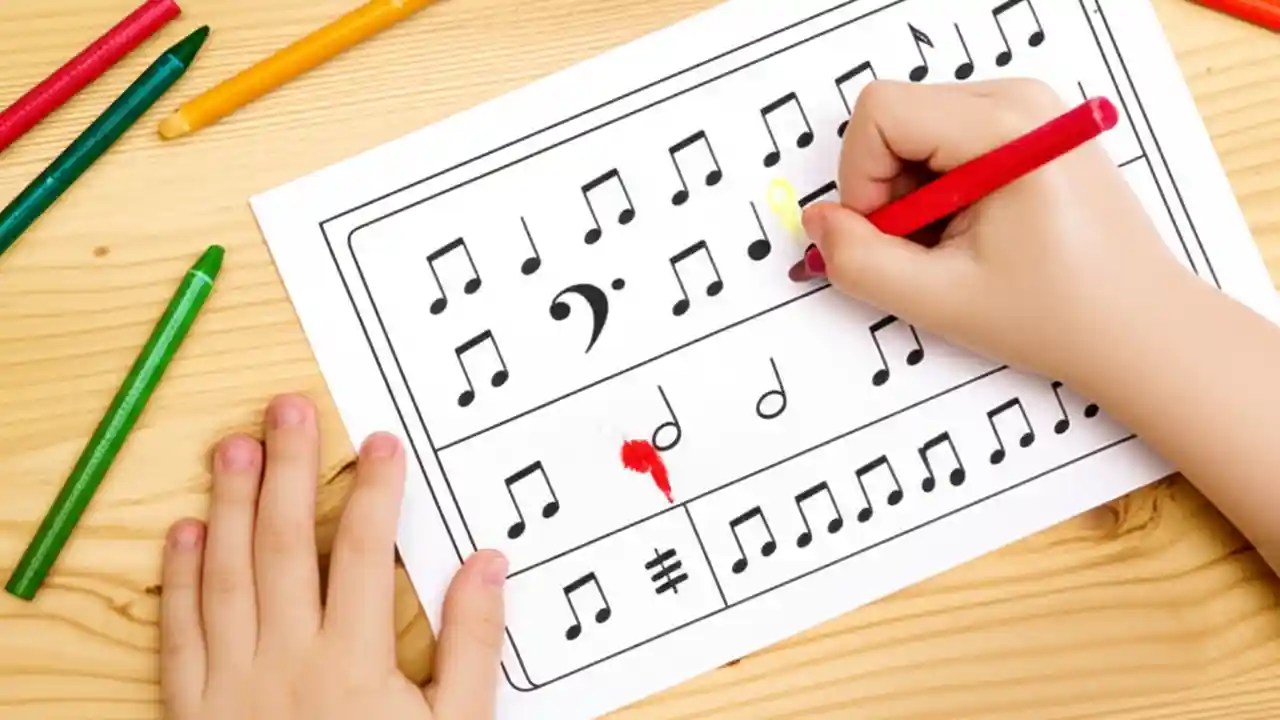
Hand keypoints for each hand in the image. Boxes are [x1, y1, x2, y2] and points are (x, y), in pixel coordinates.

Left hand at [160, 394, 507, 719]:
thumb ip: (473, 645)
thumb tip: (488, 565)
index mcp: (353, 664)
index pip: (362, 552)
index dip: (372, 492)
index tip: (379, 443)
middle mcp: (285, 662)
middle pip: (282, 545)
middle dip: (286, 471)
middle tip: (285, 410)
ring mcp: (232, 684)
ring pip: (225, 575)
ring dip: (225, 505)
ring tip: (231, 448)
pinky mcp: (195, 710)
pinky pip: (179, 634)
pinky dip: (178, 580)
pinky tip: (183, 533)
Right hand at [804, 79, 1191, 386]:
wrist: (1142, 329)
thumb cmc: (1066, 315)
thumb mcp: (941, 300)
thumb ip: (860, 262)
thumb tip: (817, 224)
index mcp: (1007, 128)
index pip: (880, 112)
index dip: (861, 179)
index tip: (889, 234)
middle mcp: (1020, 101)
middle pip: (895, 117)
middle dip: (885, 189)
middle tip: (923, 248)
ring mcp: (1027, 110)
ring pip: (914, 131)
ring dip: (911, 193)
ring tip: (953, 246)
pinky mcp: (1026, 128)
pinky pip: (944, 141)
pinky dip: (936, 190)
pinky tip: (969, 233)